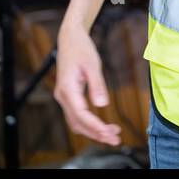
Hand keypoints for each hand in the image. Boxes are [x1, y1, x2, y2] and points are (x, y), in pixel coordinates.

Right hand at [54, 24, 121, 145]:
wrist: (70, 38)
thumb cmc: (81, 48)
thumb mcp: (93, 64)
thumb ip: (97, 85)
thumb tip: (102, 104)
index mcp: (67, 88)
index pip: (81, 114)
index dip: (95, 126)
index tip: (109, 133)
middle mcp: (63, 96)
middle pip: (77, 123)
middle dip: (96, 134)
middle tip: (115, 140)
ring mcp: (64, 97)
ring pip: (76, 122)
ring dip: (93, 131)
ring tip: (113, 134)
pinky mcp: (69, 96)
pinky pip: (77, 115)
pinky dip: (90, 123)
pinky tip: (103, 125)